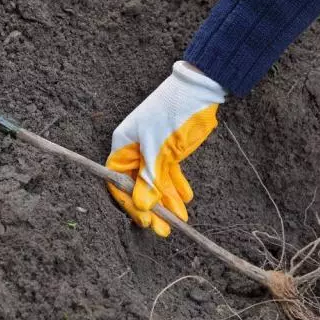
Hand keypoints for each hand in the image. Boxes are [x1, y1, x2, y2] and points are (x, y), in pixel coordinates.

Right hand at [106, 61, 225, 236]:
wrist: (200, 89)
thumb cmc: (173, 112)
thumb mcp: (160, 148)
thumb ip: (151, 178)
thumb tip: (143, 206)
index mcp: (124, 145)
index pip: (119, 181)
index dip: (130, 203)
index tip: (146, 220)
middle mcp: (135, 150)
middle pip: (139, 186)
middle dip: (152, 208)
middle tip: (164, 230)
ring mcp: (153, 151)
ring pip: (157, 183)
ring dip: (168, 201)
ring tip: (181, 220)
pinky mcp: (169, 151)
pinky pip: (169, 174)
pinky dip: (176, 186)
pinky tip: (185, 200)